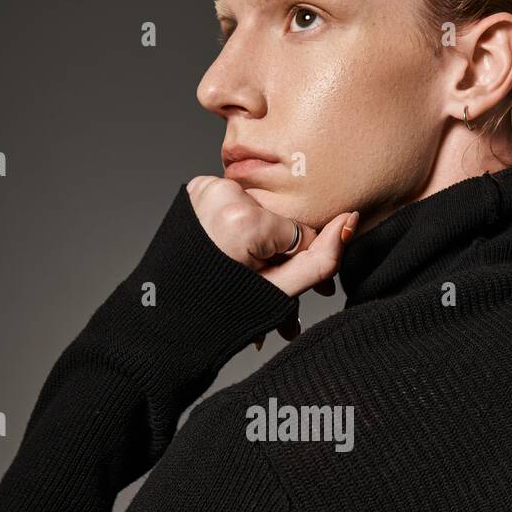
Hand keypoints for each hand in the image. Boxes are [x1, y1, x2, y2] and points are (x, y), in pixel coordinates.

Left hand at [186, 175, 358, 345]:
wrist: (161, 322)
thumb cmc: (217, 314)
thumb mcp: (276, 294)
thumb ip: (320, 261)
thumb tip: (350, 221)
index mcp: (243, 218)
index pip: (299, 234)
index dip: (296, 264)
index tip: (280, 288)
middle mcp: (222, 193)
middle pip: (277, 222)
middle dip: (277, 258)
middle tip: (266, 290)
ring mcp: (206, 189)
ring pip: (257, 215)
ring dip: (259, 247)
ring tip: (246, 279)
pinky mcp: (196, 190)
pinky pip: (235, 207)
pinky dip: (239, 231)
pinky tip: (229, 258)